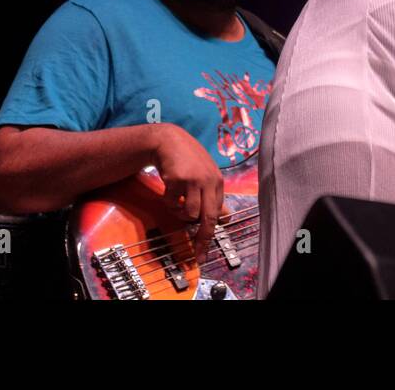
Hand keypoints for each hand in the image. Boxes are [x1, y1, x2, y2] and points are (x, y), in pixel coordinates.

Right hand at [150, 123, 224, 261]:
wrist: (168, 141)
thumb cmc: (188, 159)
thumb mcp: (205, 175)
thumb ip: (213, 195)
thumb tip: (225, 217)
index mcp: (217, 181)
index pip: (217, 213)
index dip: (211, 233)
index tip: (204, 250)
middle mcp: (208, 180)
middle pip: (208, 217)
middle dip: (203, 238)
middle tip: (197, 254)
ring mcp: (193, 180)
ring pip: (189, 213)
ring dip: (180, 213)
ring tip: (177, 201)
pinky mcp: (177, 179)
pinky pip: (172, 203)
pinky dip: (169, 201)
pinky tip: (169, 189)